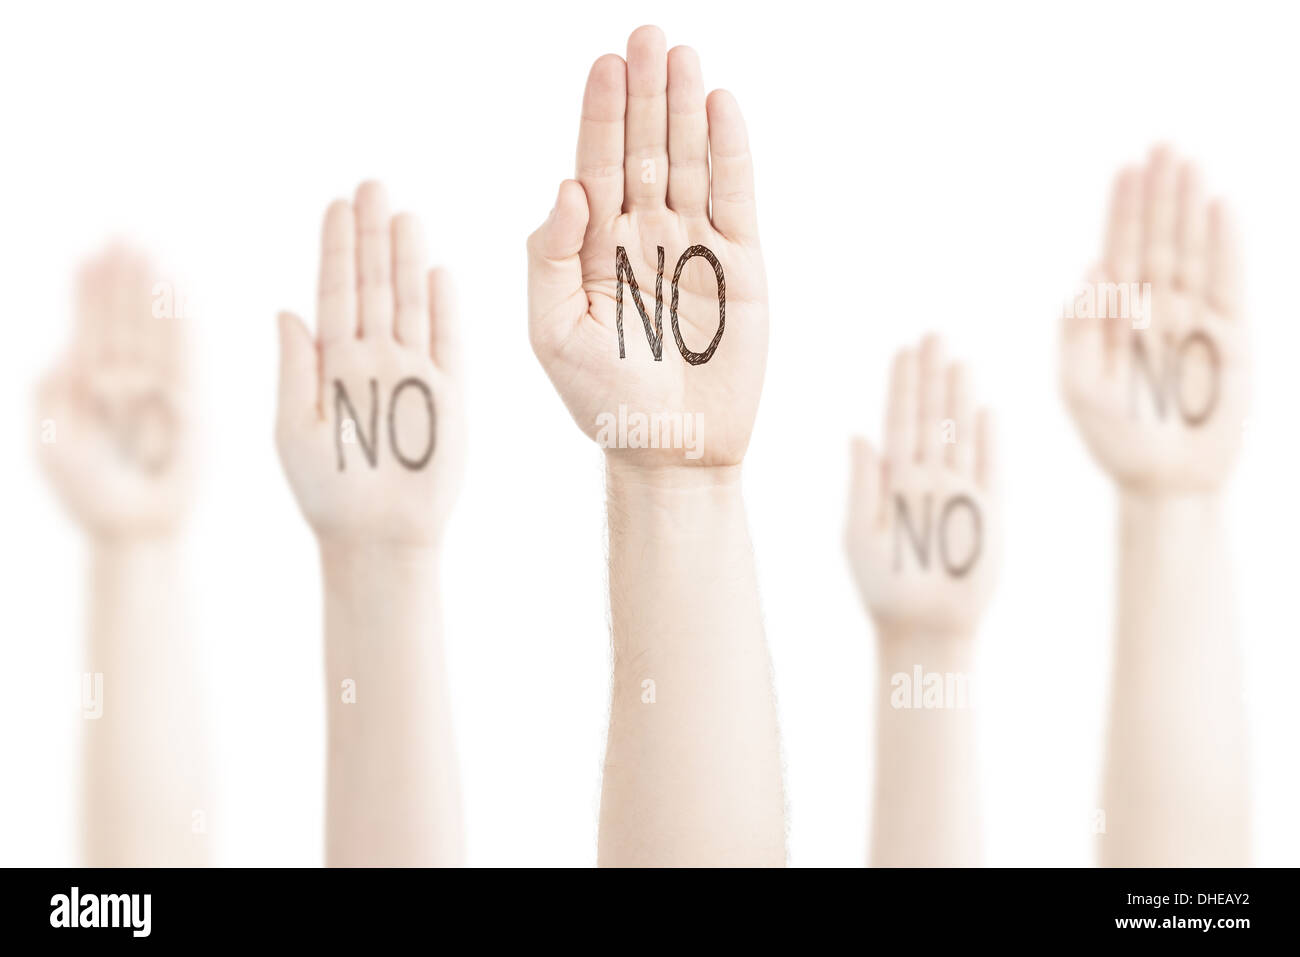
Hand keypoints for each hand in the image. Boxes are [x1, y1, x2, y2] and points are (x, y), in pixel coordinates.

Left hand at [36, 245, 191, 538]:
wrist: (131, 527)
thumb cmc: (88, 494)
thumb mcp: (51, 444)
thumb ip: (50, 399)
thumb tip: (67, 357)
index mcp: (87, 389)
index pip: (90, 330)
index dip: (89, 294)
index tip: (89, 256)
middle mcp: (122, 383)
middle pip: (121, 321)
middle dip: (120, 282)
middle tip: (122, 239)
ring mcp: (153, 392)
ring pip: (148, 332)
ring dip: (146, 294)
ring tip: (145, 255)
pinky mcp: (183, 405)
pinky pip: (180, 357)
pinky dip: (178, 327)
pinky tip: (177, 297)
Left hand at [276, 182, 463, 545]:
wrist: (377, 541)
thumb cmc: (327, 494)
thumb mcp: (292, 429)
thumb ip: (294, 369)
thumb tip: (286, 310)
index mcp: (331, 367)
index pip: (334, 294)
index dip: (336, 249)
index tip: (336, 205)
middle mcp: (372, 362)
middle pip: (373, 287)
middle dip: (371, 236)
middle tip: (372, 185)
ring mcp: (411, 376)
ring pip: (409, 305)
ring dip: (406, 259)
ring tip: (404, 212)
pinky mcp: (446, 398)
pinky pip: (447, 344)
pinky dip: (445, 309)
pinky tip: (439, 271)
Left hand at [526, 25, 766, 468]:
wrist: (670, 452)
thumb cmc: (602, 401)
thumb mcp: (552, 333)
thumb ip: (548, 259)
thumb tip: (565, 187)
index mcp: (593, 248)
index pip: (596, 166)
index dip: (600, 115)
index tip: (605, 64)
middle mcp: (642, 236)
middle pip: (644, 149)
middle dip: (644, 94)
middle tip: (648, 35)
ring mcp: (693, 247)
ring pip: (691, 162)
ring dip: (686, 109)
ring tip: (683, 55)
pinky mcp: (741, 266)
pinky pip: (737, 198)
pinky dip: (732, 153)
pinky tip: (722, 106)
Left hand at [845, 336, 997, 636]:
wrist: (924, 629)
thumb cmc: (884, 588)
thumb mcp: (859, 534)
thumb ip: (862, 485)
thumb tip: (858, 435)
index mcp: (893, 483)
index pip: (898, 421)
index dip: (901, 386)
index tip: (902, 350)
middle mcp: (926, 481)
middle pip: (930, 417)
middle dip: (930, 376)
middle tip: (932, 334)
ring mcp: (959, 493)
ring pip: (959, 434)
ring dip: (959, 397)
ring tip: (958, 359)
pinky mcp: (987, 514)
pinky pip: (990, 468)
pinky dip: (989, 440)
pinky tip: (986, 409)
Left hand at [1061, 146, 1246, 494]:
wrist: (1163, 482)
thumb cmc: (1114, 439)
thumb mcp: (1077, 387)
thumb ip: (1076, 332)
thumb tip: (1087, 273)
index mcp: (1116, 320)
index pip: (1120, 252)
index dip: (1123, 211)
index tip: (1125, 169)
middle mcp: (1156, 312)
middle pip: (1158, 240)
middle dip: (1158, 194)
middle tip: (1161, 146)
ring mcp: (1194, 321)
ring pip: (1192, 250)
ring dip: (1190, 207)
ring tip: (1189, 163)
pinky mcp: (1229, 337)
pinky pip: (1228, 281)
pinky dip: (1226, 245)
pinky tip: (1220, 207)